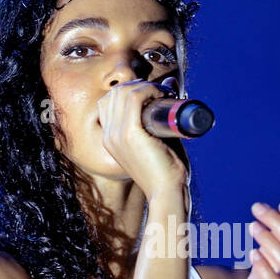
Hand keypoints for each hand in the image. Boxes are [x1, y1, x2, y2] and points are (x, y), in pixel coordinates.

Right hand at [97, 77, 189, 201]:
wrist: (167, 192)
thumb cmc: (166, 170)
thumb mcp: (156, 141)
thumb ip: (159, 119)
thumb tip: (171, 88)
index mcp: (110, 139)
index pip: (108, 102)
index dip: (128, 92)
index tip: (152, 94)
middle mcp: (109, 135)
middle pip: (114, 93)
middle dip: (137, 85)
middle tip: (160, 92)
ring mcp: (116, 134)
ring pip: (123, 92)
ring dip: (144, 86)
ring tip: (163, 93)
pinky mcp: (130, 134)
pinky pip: (134, 98)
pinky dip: (148, 90)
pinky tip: (161, 94)